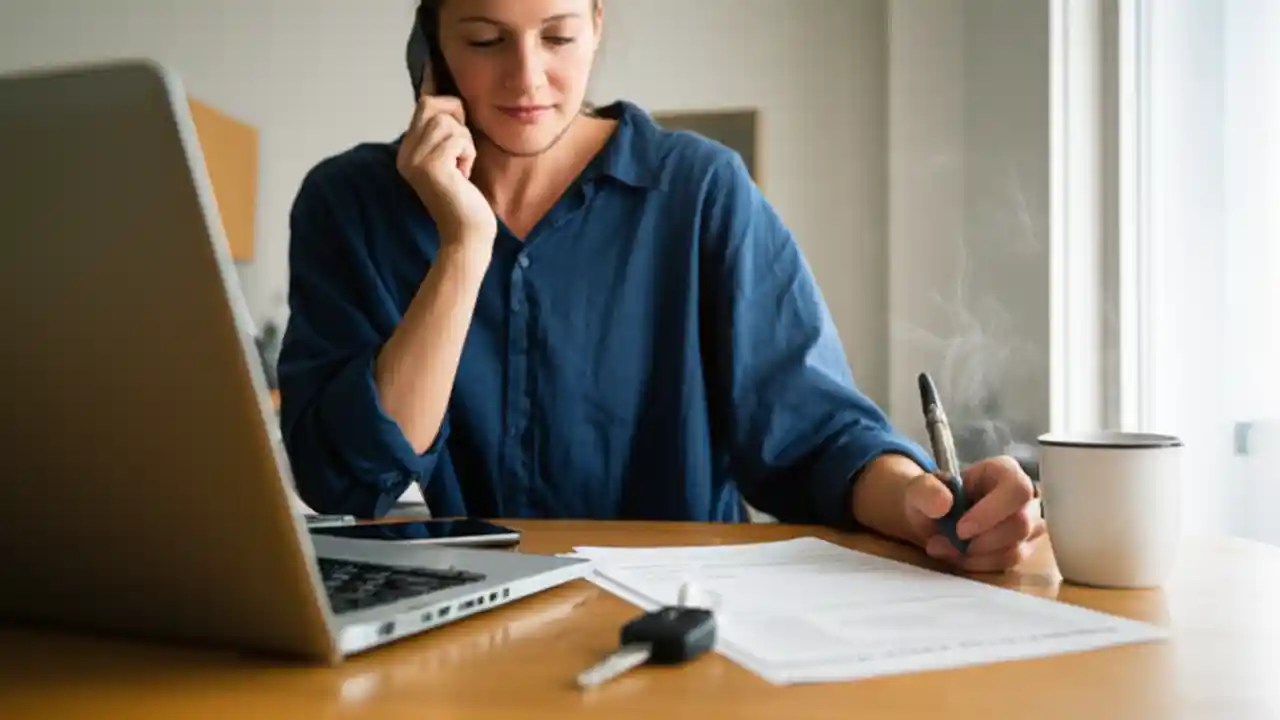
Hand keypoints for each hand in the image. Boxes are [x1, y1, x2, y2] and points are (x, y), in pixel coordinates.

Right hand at [395, 92, 496, 250]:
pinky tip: (464, 175)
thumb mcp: (451, 159)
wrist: (467, 233)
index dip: (443, 97)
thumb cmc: (465, 198)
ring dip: (465, 142)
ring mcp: (415, 160)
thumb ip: (445, 133)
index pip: (423, 104)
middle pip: (433, 105)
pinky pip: (458, 138)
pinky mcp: (431, 166)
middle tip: (462, 151)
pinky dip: (469, 154)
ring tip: (462, 168)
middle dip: (457, 120)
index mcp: (407, 152)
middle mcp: (405, 154)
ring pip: (448, 122)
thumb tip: (452, 99)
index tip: (447, 87)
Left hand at [903, 455, 1044, 572]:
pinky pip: (1006, 567)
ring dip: (974, 557)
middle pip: (1020, 526)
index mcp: (1005, 472)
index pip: (1017, 489)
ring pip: (1015, 551)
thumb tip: (943, 503)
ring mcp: (1028, 527)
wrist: (931, 519)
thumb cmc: (931, 497)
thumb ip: (926, 490)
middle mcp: (1024, 499)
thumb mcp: (918, 489)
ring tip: (943, 548)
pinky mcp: (1021, 550)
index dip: (992, 513)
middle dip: (977, 542)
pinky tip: (956, 557)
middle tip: (941, 542)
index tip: (960, 529)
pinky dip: (977, 565)